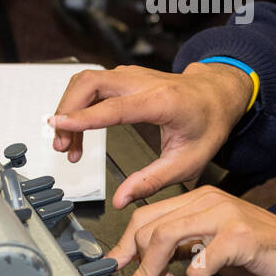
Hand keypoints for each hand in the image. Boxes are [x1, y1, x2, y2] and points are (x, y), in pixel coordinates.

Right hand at [49, 62, 252, 208]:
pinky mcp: (126, 76)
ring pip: (87, 80)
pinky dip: (78, 104)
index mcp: (162, 102)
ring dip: (69, 108)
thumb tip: (122, 200)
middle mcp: (144, 82)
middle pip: (91, 83)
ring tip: (68, 145)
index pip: (115, 107)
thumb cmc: (208, 124)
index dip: (83, 117)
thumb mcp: (189, 161)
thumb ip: (153, 181)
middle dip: (67, 112)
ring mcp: (133, 75)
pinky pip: (93, 83)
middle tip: (61, 146)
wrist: (218, 94)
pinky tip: (79, 131)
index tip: (58, 124)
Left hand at [106, 186, 275, 275]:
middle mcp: (208, 200)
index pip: (146, 215)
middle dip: (136, 265)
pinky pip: (199, 268)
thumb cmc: (265, 255)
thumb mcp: (215, 247)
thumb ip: (183, 248)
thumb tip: (146, 267)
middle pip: (148, 226)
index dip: (125, 247)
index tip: (117, 273)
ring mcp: (223, 216)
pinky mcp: (238, 238)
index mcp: (200, 199)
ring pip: (164, 240)